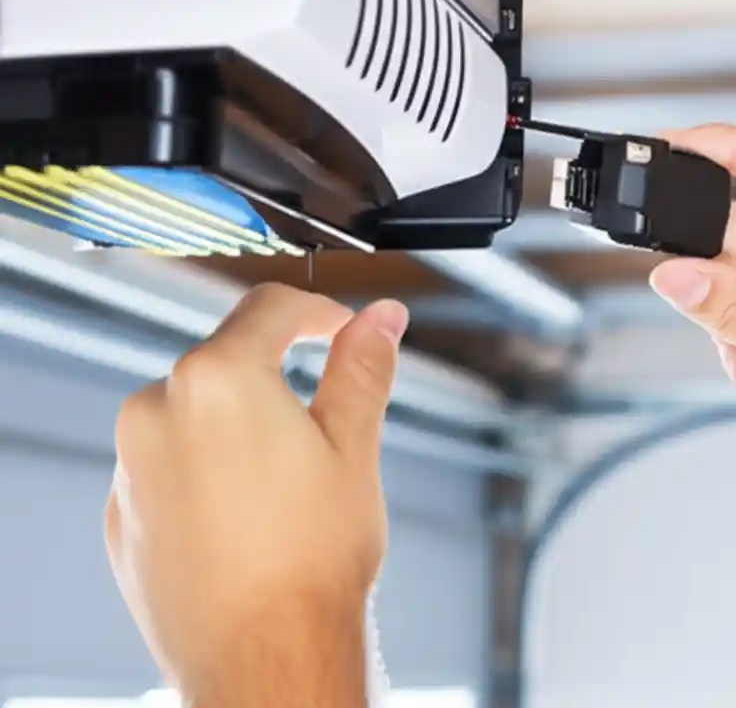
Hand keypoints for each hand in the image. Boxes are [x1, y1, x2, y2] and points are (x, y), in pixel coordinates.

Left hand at [105, 283, 407, 699]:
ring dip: (241, 431)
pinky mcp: (122, 515)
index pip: (271, 309)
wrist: (263, 658)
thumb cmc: (310, 562)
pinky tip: (250, 523)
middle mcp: (156, 411)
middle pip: (228, 363)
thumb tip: (381, 318)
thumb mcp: (354, 448)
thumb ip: (363, 368)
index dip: (321, 313)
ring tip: (289, 493)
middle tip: (327, 434)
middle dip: (279, 382)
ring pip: (196, 419)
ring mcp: (130, 467)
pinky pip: (169, 471)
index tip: (346, 332)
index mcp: (217, 380)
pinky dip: (209, 478)